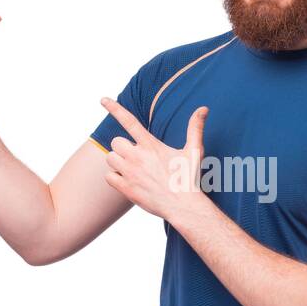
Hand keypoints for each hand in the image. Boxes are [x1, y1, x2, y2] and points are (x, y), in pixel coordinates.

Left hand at [100, 97, 211, 222]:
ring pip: (110, 158)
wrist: (184, 206)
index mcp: (151, 145)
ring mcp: (130, 173)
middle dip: (123, 147)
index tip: (103, 100)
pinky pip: (108, 176)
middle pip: (116, 142)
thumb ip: (195, 127)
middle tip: (137, 156)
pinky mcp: (126, 188)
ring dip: (118, 161)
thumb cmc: (189, 178)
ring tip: (133, 168)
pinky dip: (114, 177)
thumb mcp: (194, 150)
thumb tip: (204, 108)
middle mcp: (138, 157)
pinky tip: (127, 180)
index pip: (129, 121)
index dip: (115, 108)